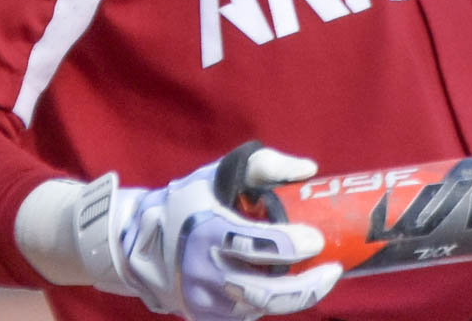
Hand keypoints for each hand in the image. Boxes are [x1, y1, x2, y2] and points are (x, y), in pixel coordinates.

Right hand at [77, 146, 339, 320]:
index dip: (291, 246)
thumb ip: (264, 165)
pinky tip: (289, 288)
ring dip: (295, 296)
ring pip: (260, 307)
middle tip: (333, 270)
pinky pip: (248, 316)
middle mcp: (203, 271)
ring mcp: (203, 300)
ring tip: (318, 279)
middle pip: (265, 292)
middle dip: (306, 286)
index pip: (255, 246)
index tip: (317, 239)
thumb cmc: (188, 202)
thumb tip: (309, 169)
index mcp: (206, 230)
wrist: (137, 243)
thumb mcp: (218, 174)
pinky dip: (271, 304)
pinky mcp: (205, 316)